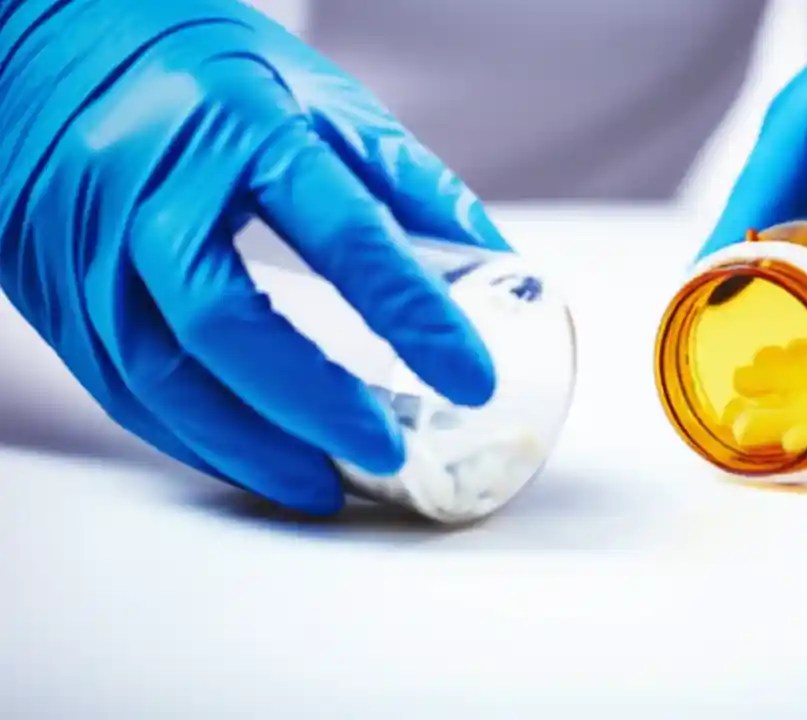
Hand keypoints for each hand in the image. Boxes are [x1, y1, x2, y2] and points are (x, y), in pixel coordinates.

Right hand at [0, 0, 506, 512]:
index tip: (472, 376)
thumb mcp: (320, 96)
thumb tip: (498, 270)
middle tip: (387, 450)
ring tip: (325, 484)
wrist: (51, 39)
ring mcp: (89, 241)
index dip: (414, 314)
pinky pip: (122, 384)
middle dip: (313, 400)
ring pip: (160, 372)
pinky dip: (193, 437)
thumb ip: (410, 185)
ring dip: (248, 445)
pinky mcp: (56, 287)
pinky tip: (251, 458)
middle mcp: (154, 185)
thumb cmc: (199, 64)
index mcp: (242, 124)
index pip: (344, 232)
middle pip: (224, 318)